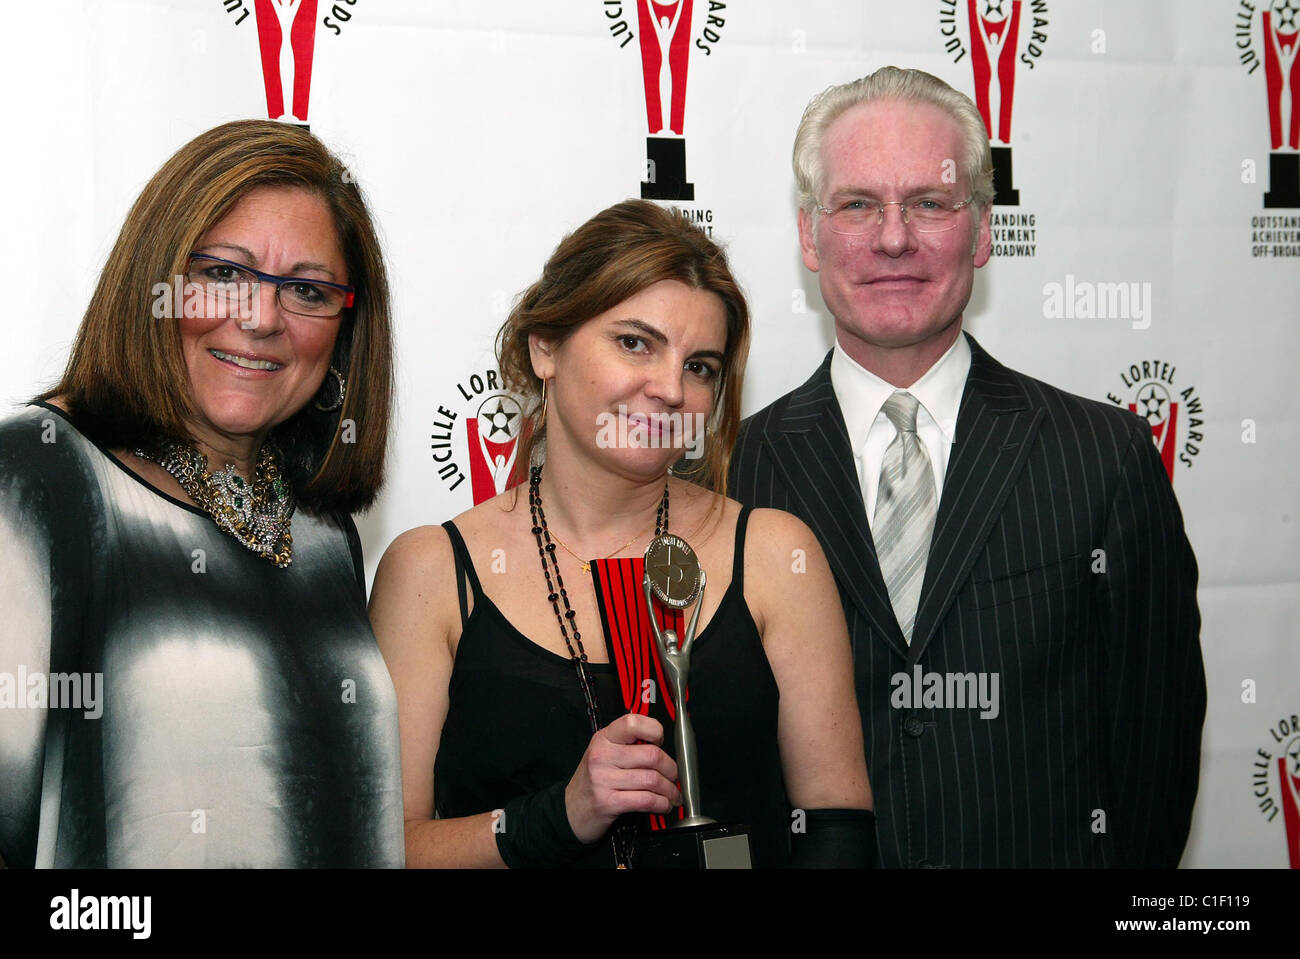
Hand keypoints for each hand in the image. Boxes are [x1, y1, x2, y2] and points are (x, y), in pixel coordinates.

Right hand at [564, 713, 680, 843]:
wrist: (570, 810)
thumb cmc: (592, 780)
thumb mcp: (604, 754)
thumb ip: (628, 745)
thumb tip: (661, 745)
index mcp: (604, 738)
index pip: (633, 723)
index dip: (654, 730)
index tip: (661, 742)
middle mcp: (602, 756)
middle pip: (651, 755)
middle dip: (671, 768)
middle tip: (674, 776)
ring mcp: (604, 779)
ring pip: (652, 779)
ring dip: (669, 790)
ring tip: (672, 794)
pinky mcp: (608, 802)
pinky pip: (646, 800)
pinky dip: (661, 804)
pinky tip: (663, 805)